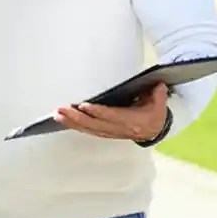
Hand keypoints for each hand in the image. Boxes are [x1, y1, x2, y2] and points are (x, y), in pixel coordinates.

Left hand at [54, 83, 169, 142]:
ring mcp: (110, 133)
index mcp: (134, 122)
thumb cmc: (153, 114)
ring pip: (89, 129)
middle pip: (95, 124)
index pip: (113, 116)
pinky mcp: (104, 133)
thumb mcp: (159, 103)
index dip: (99, 112)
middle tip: (62, 109)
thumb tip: (157, 84)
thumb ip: (157, 94)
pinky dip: (75, 126)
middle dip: (77, 117)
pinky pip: (88, 131)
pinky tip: (63, 120)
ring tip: (58, 114)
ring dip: (72, 122)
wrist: (154, 130)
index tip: (85, 106)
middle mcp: (120, 129)